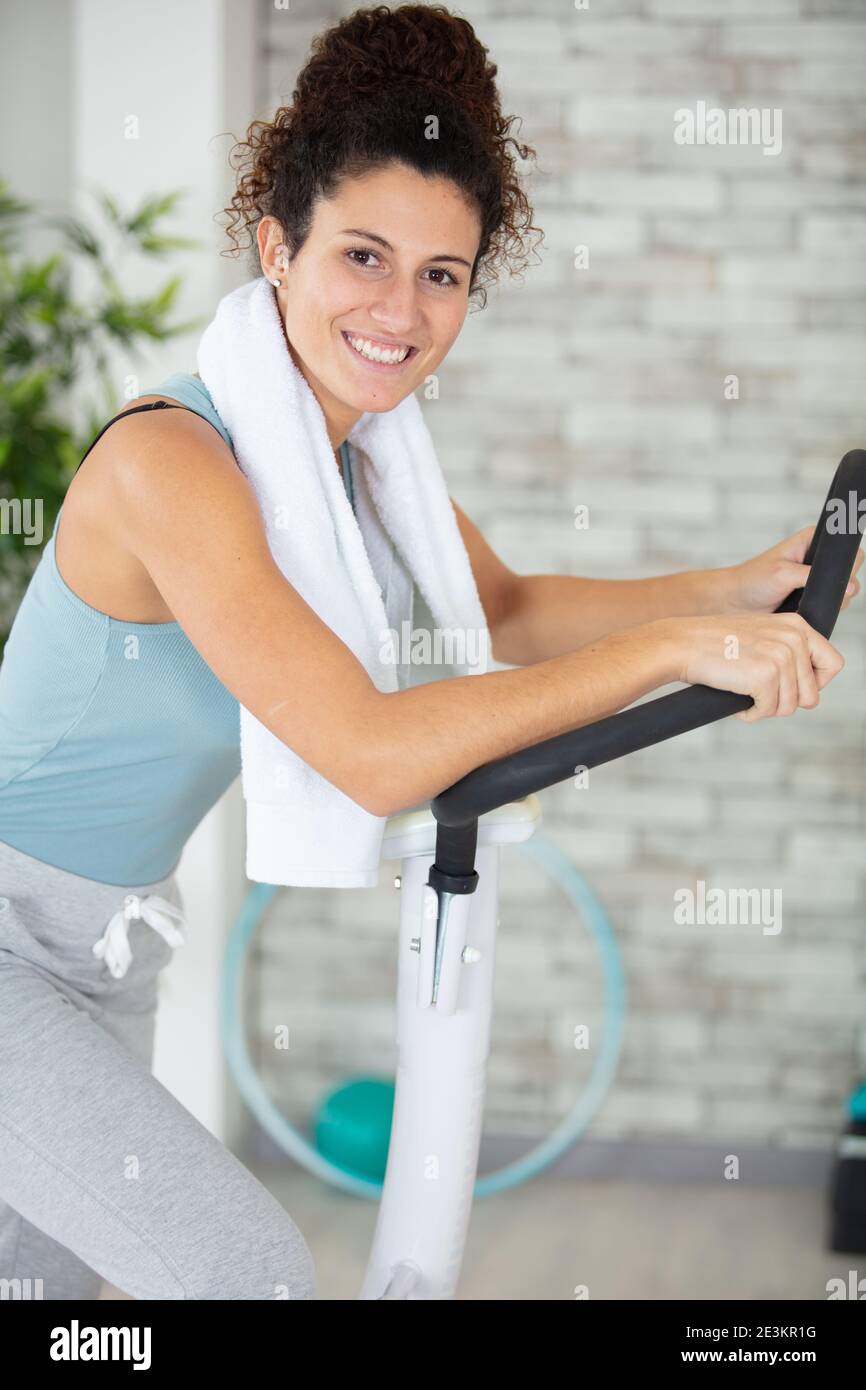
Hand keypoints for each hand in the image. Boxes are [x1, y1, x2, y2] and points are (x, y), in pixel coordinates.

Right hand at [667, 611, 844, 722]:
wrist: (683, 644)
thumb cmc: (715, 643)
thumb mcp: (762, 635)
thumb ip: (788, 651)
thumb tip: (808, 691)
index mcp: (797, 626)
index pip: (833, 664)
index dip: (815, 685)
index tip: (792, 689)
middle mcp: (794, 639)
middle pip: (812, 694)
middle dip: (785, 702)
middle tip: (760, 696)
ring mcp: (781, 657)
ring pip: (790, 707)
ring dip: (766, 709)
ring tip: (746, 697)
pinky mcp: (765, 676)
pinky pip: (768, 711)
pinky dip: (751, 714)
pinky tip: (738, 704)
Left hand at [720, 526, 862, 614]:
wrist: (735, 603)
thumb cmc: (752, 581)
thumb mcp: (783, 573)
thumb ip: (814, 577)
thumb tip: (848, 587)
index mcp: (813, 541)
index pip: (846, 549)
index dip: (848, 564)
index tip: (835, 577)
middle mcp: (818, 559)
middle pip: (850, 571)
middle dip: (842, 585)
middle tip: (818, 591)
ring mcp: (817, 580)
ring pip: (844, 591)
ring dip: (834, 600)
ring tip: (807, 600)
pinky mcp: (812, 598)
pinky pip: (831, 604)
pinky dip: (825, 609)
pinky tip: (808, 609)